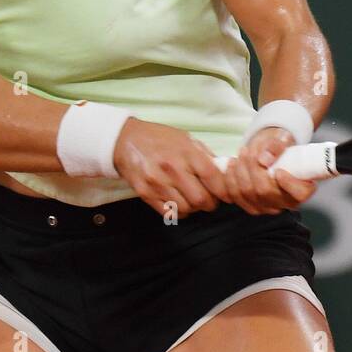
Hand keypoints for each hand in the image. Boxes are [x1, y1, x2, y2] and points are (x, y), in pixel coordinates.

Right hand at [112, 119, 227, 218]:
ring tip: (192, 198)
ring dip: (193, 208)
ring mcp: (157, 182)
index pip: (213, 178)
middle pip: (200, 199)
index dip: (223, 191)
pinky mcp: (145, 193)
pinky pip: (169, 213)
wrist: (126, 140)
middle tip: (209, 199)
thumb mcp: (186, 139)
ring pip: (186, 209)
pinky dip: (178, 211)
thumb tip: (224, 174)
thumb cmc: (160, 139)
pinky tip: (178, 201)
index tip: (226, 195)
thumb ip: (205, 157)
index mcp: (186, 152)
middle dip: (210, 203)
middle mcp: (172, 168)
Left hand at [219, 127, 318, 214]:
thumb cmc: (279, 146)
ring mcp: (266, 206)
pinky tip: (230, 165)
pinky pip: (233, 196)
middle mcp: (285, 202)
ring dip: (238, 171)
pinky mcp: (249, 205)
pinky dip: (228, 179)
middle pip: (265, 191)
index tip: (279, 171)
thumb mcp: (283, 138)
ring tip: (240, 154)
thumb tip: (264, 159)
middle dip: (252, 168)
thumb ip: (277, 146)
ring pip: (246, 194)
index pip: (300, 194)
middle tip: (248, 150)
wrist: (267, 151)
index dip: (289, 184)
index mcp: (302, 187)